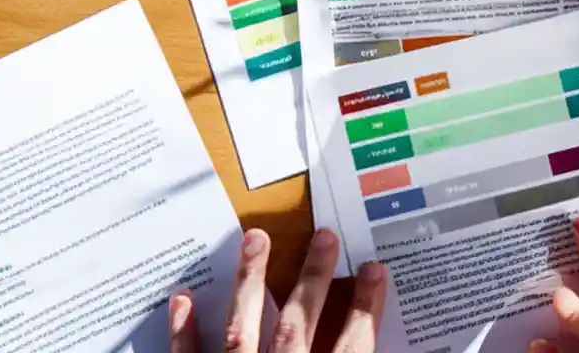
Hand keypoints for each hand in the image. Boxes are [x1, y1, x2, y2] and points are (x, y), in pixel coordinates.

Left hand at [168, 228, 387, 352]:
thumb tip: (397, 349)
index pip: (352, 347)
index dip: (365, 308)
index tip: (374, 271)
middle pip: (298, 324)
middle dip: (313, 278)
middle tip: (324, 236)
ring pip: (241, 328)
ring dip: (249, 282)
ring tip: (255, 240)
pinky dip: (184, 331)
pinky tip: (182, 299)